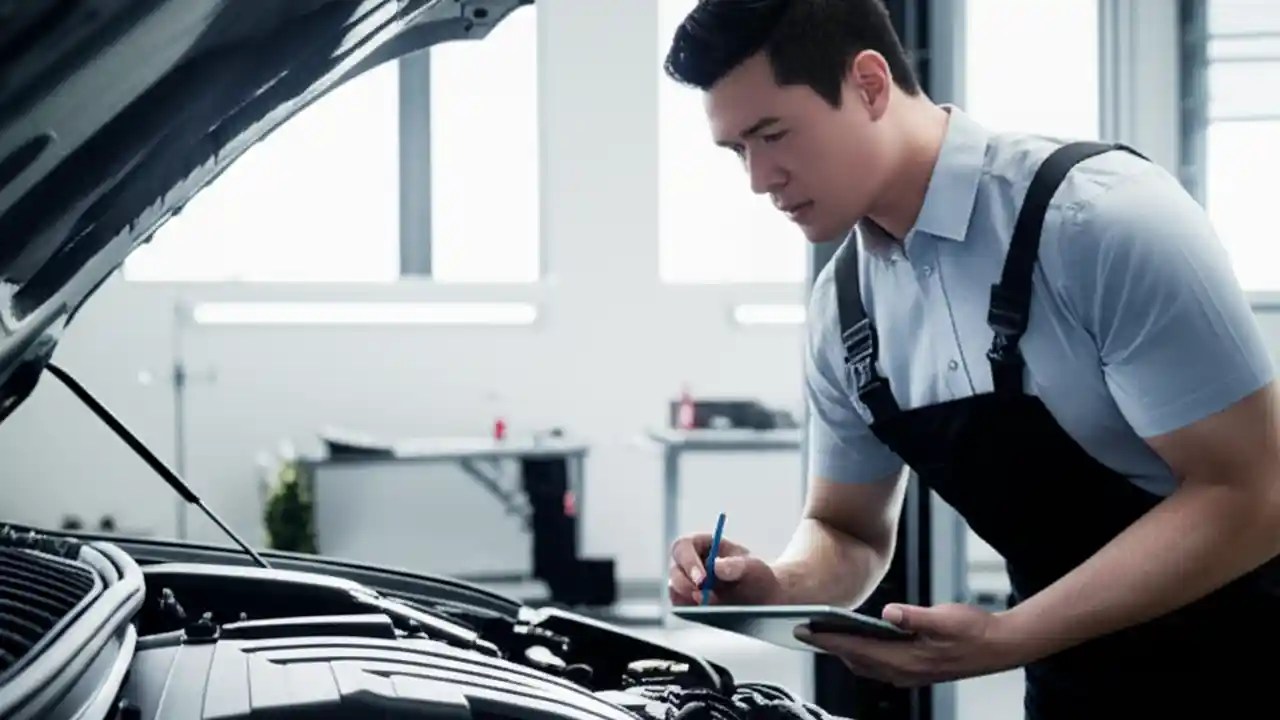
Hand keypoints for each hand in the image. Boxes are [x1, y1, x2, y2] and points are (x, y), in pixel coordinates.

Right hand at [668, 533, 781, 605]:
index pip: (684, 546)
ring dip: (687, 598)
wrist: (763, 600)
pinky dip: (689, 610)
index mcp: (703, 544)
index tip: (702, 580)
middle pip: (675, 569)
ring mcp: (687, 583)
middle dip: (685, 584)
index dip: (689, 562)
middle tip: (702, 597)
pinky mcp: (688, 603)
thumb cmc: (758, 577)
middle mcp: (690, 563)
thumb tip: (716, 567)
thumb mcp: (755, 568)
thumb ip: (738, 565)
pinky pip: (680, 606)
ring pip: (674, 589)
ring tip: (708, 606)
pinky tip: (705, 613)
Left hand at [794, 603, 1026, 686]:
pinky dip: (861, 654)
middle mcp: (904, 672)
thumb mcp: (945, 618)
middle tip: (801, 630)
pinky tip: (855, 641)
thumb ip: (915, 617)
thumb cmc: (975, 630)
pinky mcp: (915, 670)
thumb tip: (888, 614)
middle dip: (828, 647)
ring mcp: (909, 674)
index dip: (827, 640)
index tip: (802, 630)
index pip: (857, 651)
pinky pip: (878, 665)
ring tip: (821, 634)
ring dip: (843, 652)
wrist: (1001, 647)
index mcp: (907, 660)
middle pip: (855, 661)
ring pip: (866, 665)